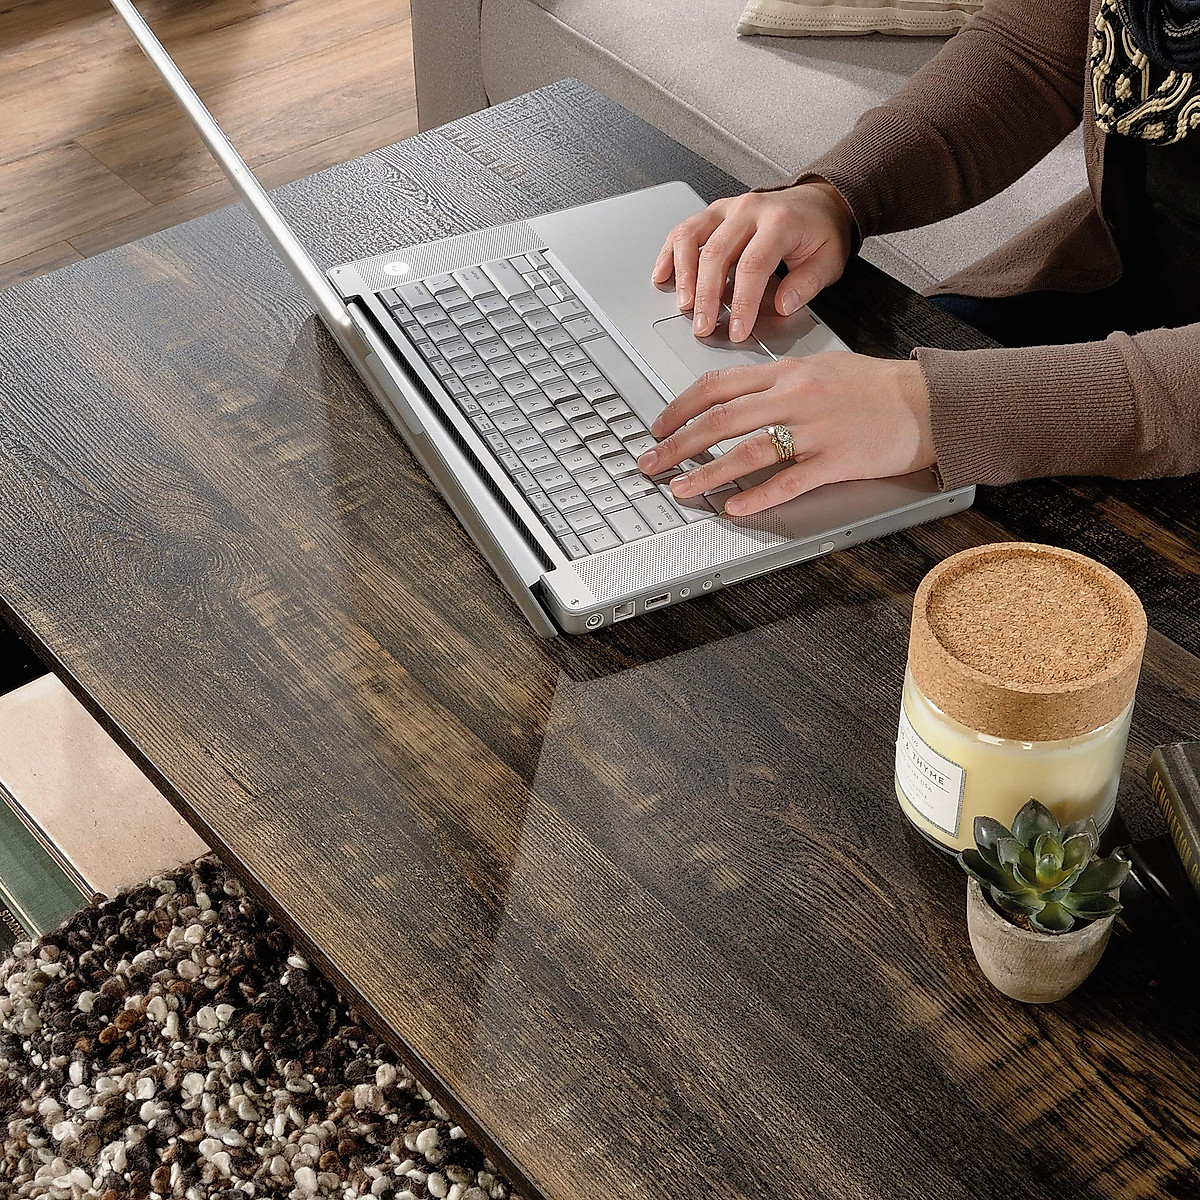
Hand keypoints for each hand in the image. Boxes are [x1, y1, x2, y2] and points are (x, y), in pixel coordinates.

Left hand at [638, 354, 934, 516]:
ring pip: (747, 451)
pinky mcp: (837, 460)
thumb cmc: (876, 387)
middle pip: (721, 420)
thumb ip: (778, 381)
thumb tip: (734, 396)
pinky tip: (733, 507)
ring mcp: (815, 429)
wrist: (930, 401)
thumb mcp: (821, 367)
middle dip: (678, 444)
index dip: (680, 407)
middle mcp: (795, 396)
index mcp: (787, 371)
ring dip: (706, 473)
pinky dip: (757, 496)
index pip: (717, 385)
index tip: (658, 427)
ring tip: (680, 490)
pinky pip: (788, 481)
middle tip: (650, 463)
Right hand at [651, 181, 853, 342]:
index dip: (742, 302)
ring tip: (684, 305)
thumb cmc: (821, 232)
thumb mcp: (828, 261)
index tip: (736, 329)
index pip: (753, 266)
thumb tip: (782, 305)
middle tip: (702, 327)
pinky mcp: (714, 213)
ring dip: (684, 275)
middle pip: (716, 254)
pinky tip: (663, 275)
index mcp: (780, 222)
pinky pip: (684, 230)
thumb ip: (806, 285)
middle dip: (706, 296)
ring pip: (693, 238)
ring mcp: (728, 209)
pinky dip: (670, 253)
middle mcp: (749, 210)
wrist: (819, 202)